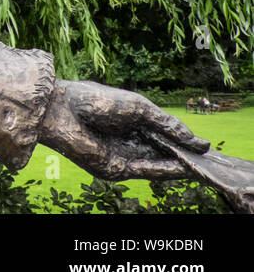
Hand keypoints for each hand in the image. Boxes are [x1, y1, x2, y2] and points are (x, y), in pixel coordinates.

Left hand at [38, 79, 209, 179]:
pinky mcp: (116, 169)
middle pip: (163, 153)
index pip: (164, 136)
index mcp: (133, 123)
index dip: (184, 141)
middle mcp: (130, 141)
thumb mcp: (140, 108)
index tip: (205, 146)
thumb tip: (199, 142)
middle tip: (209, 158)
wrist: (61, 109)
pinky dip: (165, 170)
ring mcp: (124, 156)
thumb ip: (168, 125)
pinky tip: (182, 167)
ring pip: (158, 165)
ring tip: (202, 163)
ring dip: (179, 165)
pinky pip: (146, 171)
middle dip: (184, 156)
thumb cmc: (96, 100)